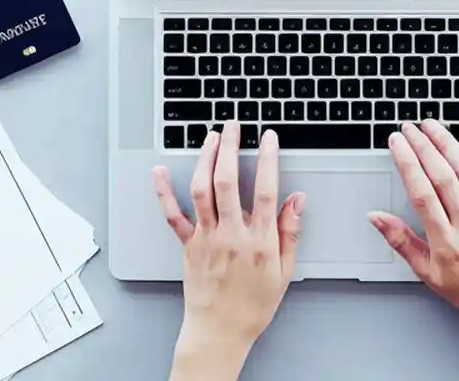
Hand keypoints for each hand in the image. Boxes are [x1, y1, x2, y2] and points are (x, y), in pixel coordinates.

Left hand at [154, 122, 305, 380]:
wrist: (219, 332)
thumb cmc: (253, 305)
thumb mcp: (285, 271)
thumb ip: (290, 232)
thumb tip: (298, 200)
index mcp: (259, 240)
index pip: (264, 189)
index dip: (267, 159)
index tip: (269, 138)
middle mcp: (230, 234)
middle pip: (227, 181)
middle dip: (230, 147)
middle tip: (233, 126)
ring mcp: (206, 238)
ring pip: (201, 190)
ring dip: (204, 159)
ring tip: (211, 138)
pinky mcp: (188, 246)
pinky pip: (173, 215)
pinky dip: (164, 191)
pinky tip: (160, 171)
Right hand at [368, 120, 458, 380]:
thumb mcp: (430, 276)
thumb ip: (402, 242)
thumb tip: (377, 219)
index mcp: (446, 241)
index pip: (421, 191)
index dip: (406, 162)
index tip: (396, 143)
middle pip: (442, 175)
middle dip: (422, 145)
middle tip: (409, 128)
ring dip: (448, 144)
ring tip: (433, 127)